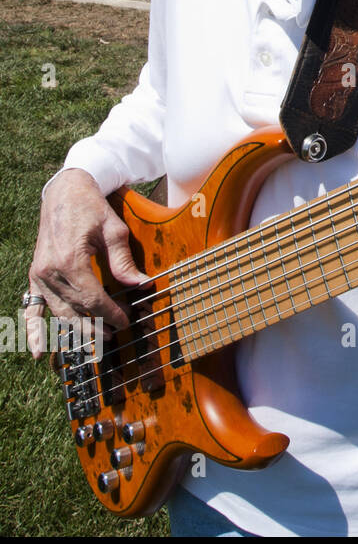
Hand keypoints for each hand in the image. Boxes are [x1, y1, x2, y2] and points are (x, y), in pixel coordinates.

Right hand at [26, 169, 144, 358]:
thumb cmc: (92, 208)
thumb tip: (141, 284)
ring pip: (58, 310)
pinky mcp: (36, 273)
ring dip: (75, 328)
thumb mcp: (114, 231)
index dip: (110, 313)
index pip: (93, 299)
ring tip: (94, 340)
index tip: (126, 321)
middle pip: (75, 308)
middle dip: (96, 324)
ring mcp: (39, 274)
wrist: (66, 192)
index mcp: (70, 261)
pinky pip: (32, 306)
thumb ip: (123, 261)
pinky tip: (36, 351)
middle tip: (114, 336)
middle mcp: (50, 271)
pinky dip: (34, 328)